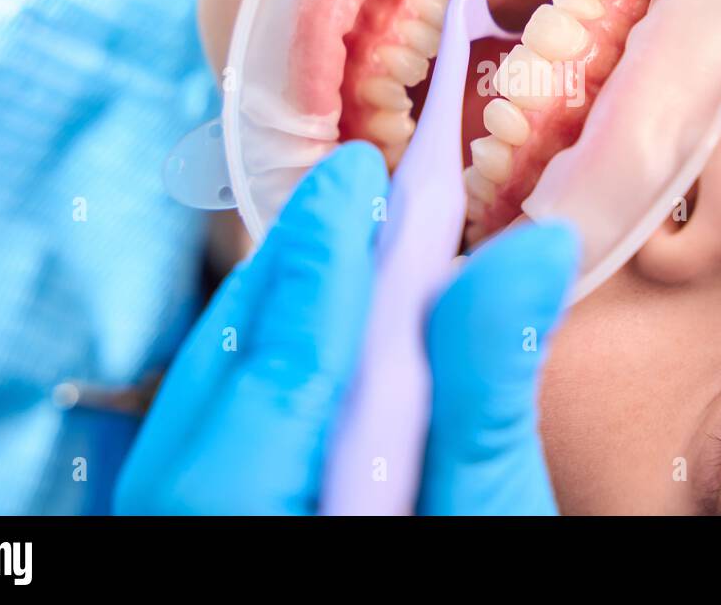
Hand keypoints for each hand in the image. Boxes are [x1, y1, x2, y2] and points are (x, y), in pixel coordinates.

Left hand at [113, 141, 578, 513]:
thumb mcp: (491, 529)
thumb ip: (487, 403)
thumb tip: (528, 249)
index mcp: (264, 531)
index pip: (278, 380)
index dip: (321, 266)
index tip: (360, 177)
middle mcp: (198, 536)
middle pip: (222, 387)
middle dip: (287, 279)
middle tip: (349, 195)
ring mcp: (193, 543)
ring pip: (202, 416)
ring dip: (269, 324)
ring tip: (330, 253)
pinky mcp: (213, 540)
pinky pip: (207, 450)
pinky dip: (258, 383)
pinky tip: (307, 357)